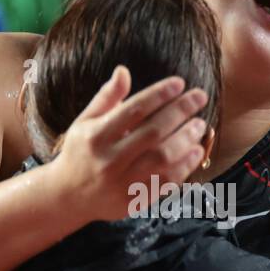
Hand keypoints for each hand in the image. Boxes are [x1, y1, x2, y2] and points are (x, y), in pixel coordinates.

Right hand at [50, 66, 210, 223]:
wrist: (69, 196)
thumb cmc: (81, 152)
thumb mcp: (85, 122)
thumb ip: (106, 98)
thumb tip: (123, 70)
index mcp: (96, 136)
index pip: (134, 109)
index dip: (160, 94)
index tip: (179, 83)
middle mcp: (109, 159)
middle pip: (153, 132)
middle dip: (180, 112)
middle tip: (199, 98)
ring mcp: (122, 182)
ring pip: (162, 158)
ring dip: (186, 139)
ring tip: (200, 124)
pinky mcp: (133, 200)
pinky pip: (165, 182)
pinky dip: (185, 166)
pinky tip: (196, 151)